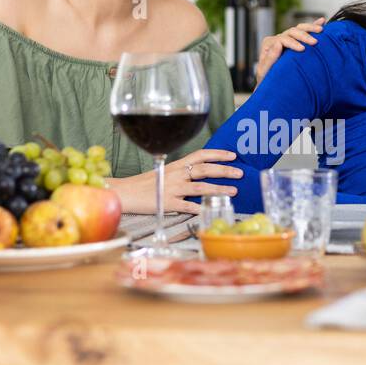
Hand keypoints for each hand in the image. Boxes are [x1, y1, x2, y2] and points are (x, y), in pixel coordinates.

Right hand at [108, 148, 242, 213]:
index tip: (233, 155)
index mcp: (176, 165)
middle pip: (204, 169)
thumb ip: (181, 173)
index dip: (218, 154)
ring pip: (200, 187)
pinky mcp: (167, 203)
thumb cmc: (144, 184)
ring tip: (233, 191)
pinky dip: (199, 208)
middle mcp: (176, 174)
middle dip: (224, 170)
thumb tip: (201, 175)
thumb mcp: (164, 173)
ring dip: (218, 189)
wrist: (125, 193)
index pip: (201, 155)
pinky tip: (210, 210)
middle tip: (240, 173)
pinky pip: (187, 206)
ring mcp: (172, 188)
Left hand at [253, 17, 324, 85]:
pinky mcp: (295, 42)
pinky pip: (304, 31)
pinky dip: (313, 26)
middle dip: (304, 35)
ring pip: (299, 28)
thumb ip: (270, 58)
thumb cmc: (267, 80)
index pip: (282, 39)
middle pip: (292, 31)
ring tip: (321, 30)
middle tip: (314, 42)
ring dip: (311, 28)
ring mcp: (287, 39)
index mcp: (269, 44)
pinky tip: (322, 21)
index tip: (302, 49)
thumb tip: (278, 44)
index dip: (293, 42)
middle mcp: (278, 39)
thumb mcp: (265, 72)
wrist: (273, 87)